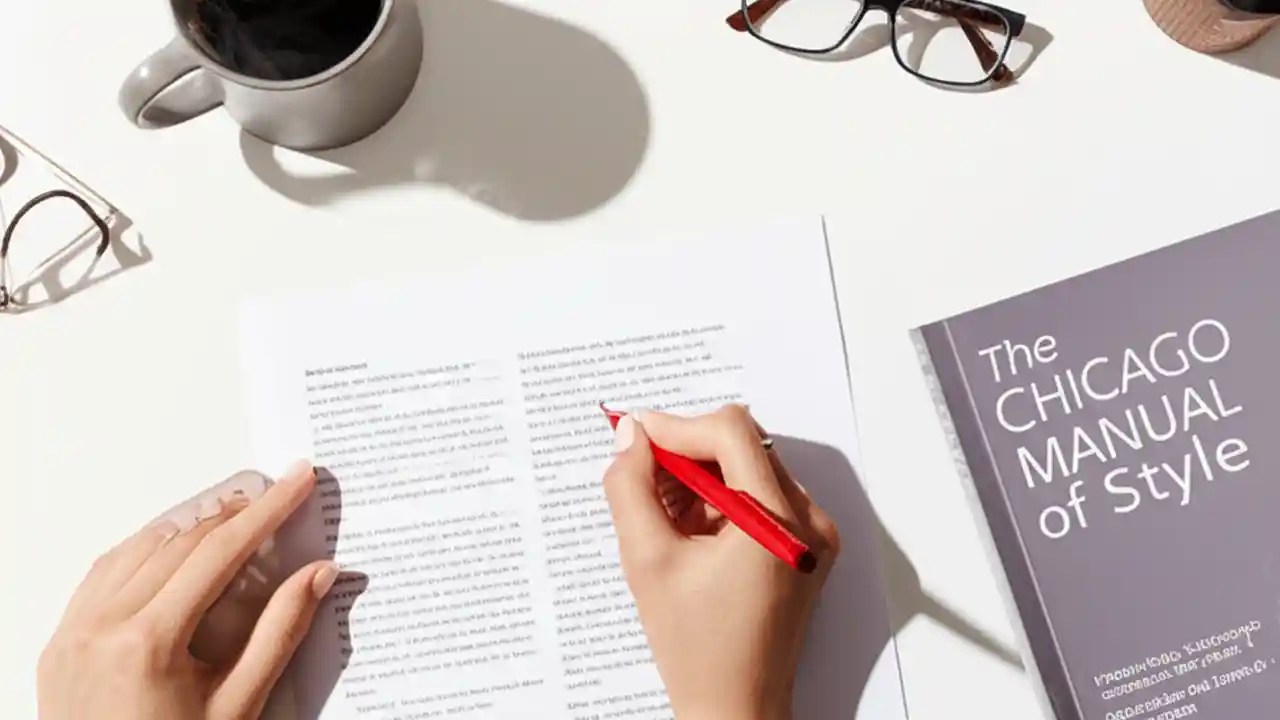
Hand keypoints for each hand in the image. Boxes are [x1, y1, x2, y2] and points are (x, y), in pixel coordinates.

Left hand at [38, 461, 334, 719]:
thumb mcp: (239, 707)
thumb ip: (280, 634)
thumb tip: (317, 576)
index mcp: (148, 642)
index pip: (219, 552)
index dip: (266, 512)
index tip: (296, 482)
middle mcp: (101, 627)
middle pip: (179, 542)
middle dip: (234, 515)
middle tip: (276, 496)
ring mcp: (72, 634)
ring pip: (137, 549)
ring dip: (188, 528)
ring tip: (234, 517)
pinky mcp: (60, 646)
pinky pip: (102, 576)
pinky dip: (143, 552)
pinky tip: (171, 550)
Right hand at [602, 406, 839, 719]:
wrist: (735, 708)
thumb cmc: (695, 649)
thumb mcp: (647, 561)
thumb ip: (631, 487)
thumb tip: (631, 436)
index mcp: (778, 525)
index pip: (732, 433)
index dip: (678, 427)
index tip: (638, 437)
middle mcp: (810, 522)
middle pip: (744, 445)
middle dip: (688, 455)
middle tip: (644, 480)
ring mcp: (815, 534)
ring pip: (751, 467)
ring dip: (703, 478)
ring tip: (666, 518)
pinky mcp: (808, 546)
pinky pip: (762, 495)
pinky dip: (722, 500)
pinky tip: (691, 533)